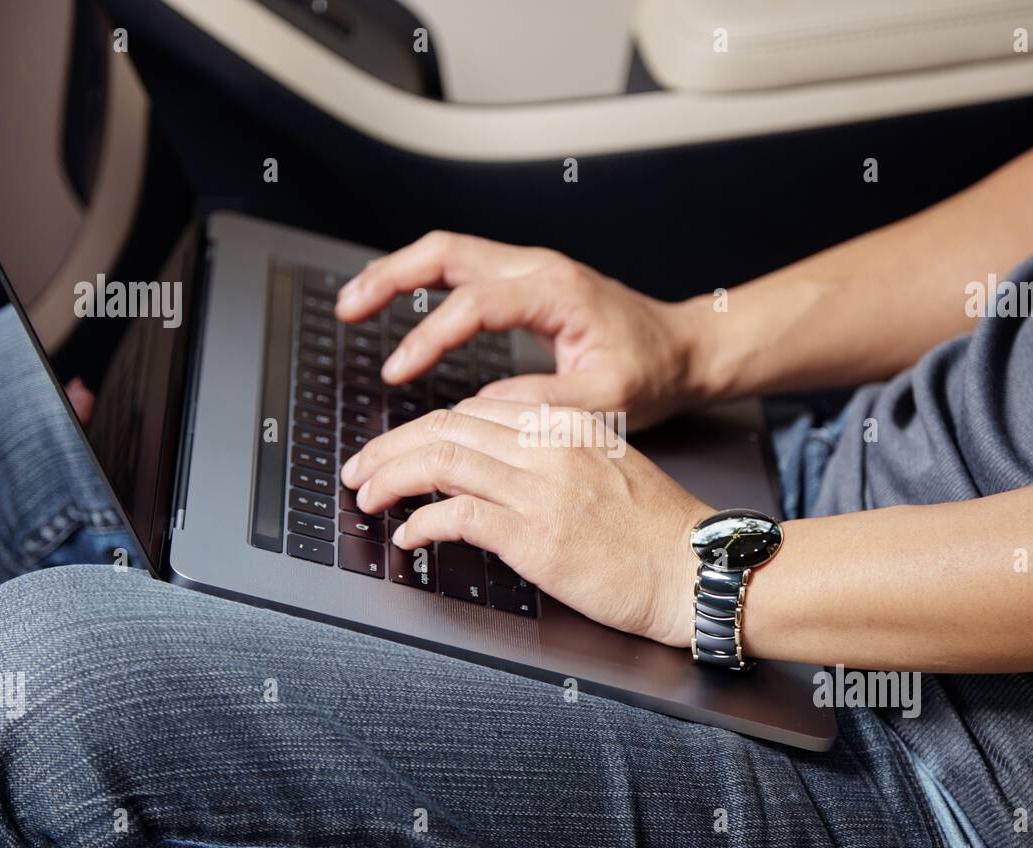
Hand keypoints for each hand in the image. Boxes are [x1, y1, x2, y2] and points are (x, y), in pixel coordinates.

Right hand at [333, 231, 709, 428]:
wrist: (684, 350)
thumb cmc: (653, 370)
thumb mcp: (606, 398)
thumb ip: (543, 402)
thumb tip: (482, 409)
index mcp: (555, 291)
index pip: (474, 304)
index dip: (429, 337)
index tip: (399, 371)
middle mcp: (538, 269)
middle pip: (446, 253)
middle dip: (390, 277)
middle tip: (349, 308)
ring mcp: (531, 271)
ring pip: (449, 254)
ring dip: (399, 274)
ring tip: (356, 303)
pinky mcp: (528, 284)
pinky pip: (464, 271)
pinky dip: (424, 283)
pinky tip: (400, 305)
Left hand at [340, 396, 709, 646]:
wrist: (697, 568)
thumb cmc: (659, 531)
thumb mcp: (608, 467)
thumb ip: (554, 456)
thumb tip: (494, 467)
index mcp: (567, 424)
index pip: (474, 409)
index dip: (423, 427)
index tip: (400, 448)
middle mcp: (550, 446)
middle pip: (445, 427)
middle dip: (389, 447)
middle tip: (361, 470)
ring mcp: (541, 489)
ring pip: (441, 461)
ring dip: (391, 479)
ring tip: (369, 497)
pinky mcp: (535, 537)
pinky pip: (457, 516)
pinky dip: (421, 523)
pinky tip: (409, 537)